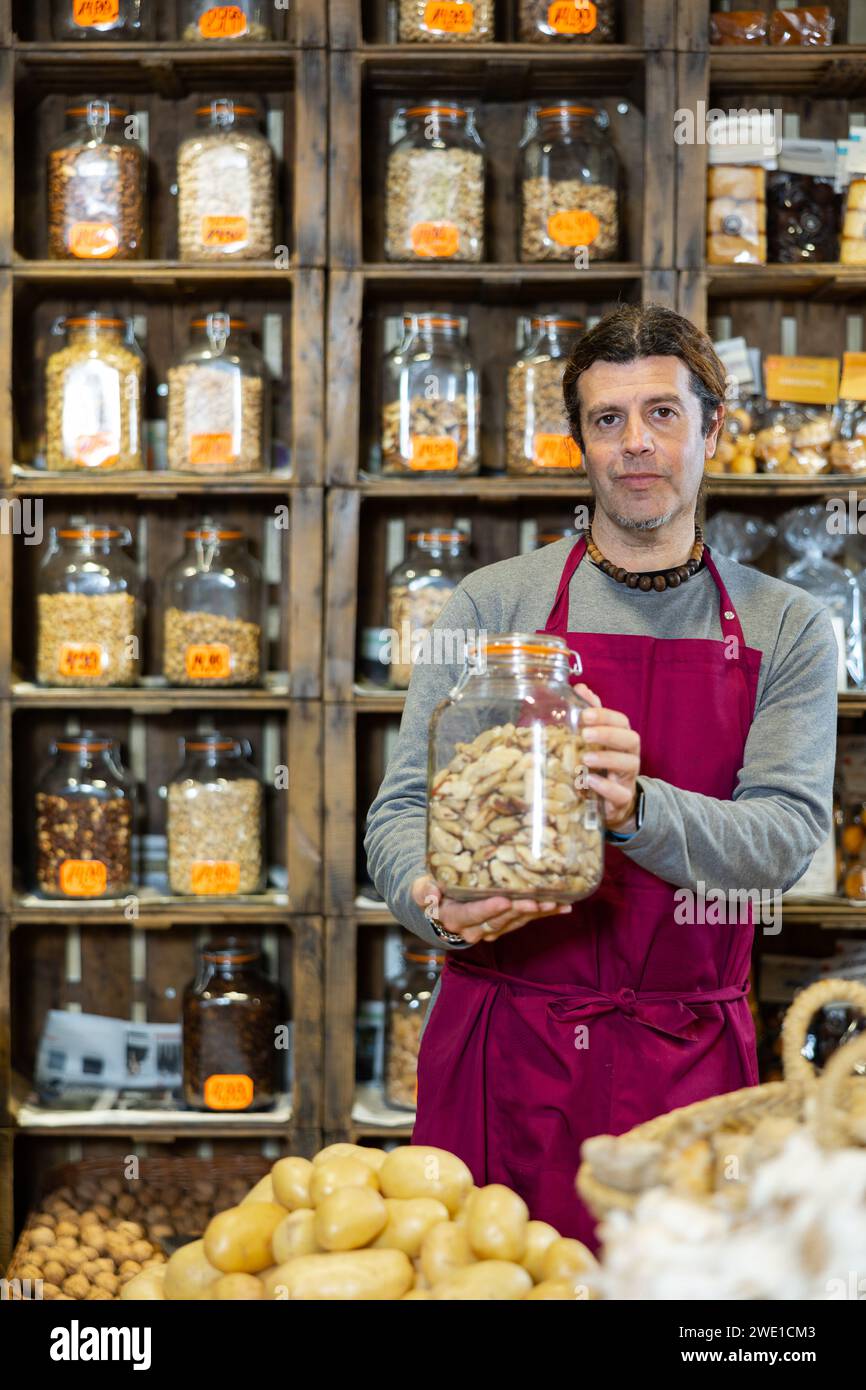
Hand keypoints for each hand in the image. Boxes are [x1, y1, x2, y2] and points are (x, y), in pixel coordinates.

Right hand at [411, 874, 571, 945]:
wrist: (442, 909)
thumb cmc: (433, 894)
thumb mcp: (422, 890)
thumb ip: (425, 892)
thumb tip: (430, 893)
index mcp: (455, 919)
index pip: (472, 916)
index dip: (488, 909)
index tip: (503, 899)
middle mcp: (476, 929)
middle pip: (500, 920)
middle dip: (519, 910)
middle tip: (537, 900)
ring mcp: (494, 928)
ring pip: (517, 921)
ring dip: (537, 912)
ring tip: (555, 902)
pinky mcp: (508, 924)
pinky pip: (527, 919)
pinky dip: (546, 913)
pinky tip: (565, 906)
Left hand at [574, 682, 641, 831]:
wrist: (614, 802)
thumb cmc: (603, 765)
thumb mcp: (597, 740)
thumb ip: (591, 714)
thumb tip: (581, 688)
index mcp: (622, 739)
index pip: (621, 722)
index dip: (605, 716)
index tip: (584, 714)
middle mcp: (630, 755)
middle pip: (630, 739)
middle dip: (608, 734)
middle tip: (585, 734)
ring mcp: (628, 778)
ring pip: (629, 764)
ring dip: (607, 758)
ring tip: (585, 758)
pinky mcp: (623, 799)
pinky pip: (621, 793)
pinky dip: (607, 787)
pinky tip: (590, 781)